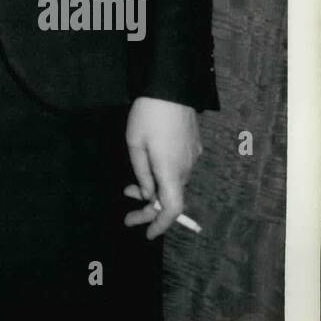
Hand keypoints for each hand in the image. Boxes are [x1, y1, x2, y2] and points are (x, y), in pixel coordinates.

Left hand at [124, 96, 200, 239]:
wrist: (171, 86)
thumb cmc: (147, 114)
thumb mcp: (135, 144)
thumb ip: (142, 173)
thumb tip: (148, 195)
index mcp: (170, 170)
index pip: (171, 209)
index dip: (160, 225)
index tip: (146, 234)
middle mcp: (186, 168)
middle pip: (171, 199)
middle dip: (148, 210)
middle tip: (128, 216)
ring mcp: (192, 157)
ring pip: (174, 184)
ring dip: (154, 192)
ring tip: (129, 189)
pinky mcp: (193, 146)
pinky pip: (178, 170)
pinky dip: (163, 178)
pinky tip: (148, 171)